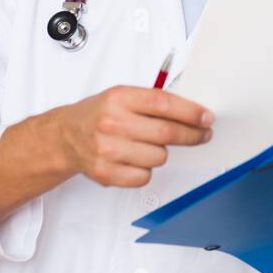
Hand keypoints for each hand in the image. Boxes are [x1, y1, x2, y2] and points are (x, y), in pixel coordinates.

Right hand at [56, 86, 213, 187]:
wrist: (65, 137)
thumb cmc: (99, 114)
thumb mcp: (122, 96)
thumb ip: (153, 102)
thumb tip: (194, 113)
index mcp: (119, 98)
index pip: (164, 104)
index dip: (191, 112)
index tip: (207, 118)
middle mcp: (111, 123)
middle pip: (166, 133)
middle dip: (192, 135)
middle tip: (203, 135)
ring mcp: (107, 150)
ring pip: (159, 157)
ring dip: (161, 152)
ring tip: (147, 145)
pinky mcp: (105, 173)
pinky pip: (144, 176)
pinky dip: (145, 170)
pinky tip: (134, 159)